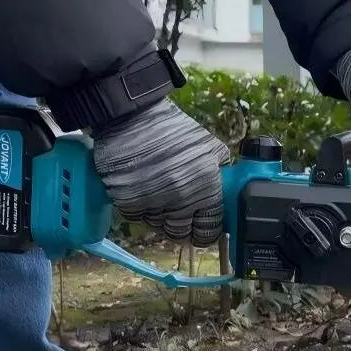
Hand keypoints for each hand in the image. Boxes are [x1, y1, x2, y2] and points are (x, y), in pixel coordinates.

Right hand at [92, 98, 230, 246]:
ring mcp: (152, 204)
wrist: (133, 116)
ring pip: (159, 226)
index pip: (210, 230)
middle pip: (183, 234)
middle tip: (180, 215)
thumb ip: (220, 172)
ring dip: (160, 217)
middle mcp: (180, 202)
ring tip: (160, 197)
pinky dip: (140, 209)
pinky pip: (136, 217)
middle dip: (182, 227)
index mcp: (205, 190)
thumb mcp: (210, 147)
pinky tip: (143, 192)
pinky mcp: (127, 202)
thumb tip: (224, 192)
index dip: (207, 231)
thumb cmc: (174, 129)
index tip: (203, 226)